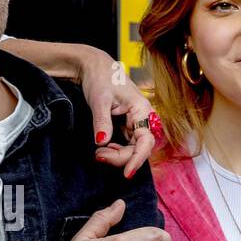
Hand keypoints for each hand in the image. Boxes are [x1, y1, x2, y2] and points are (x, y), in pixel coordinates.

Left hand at [76, 47, 154, 178]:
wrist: (94, 68)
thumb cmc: (101, 78)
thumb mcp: (99, 100)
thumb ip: (102, 122)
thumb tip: (102, 142)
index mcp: (142, 110)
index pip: (146, 142)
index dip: (138, 159)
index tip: (127, 173)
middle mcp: (143, 118)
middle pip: (138, 149)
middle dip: (120, 157)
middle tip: (98, 156)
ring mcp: (135, 123)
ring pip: (131, 149)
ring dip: (116, 155)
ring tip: (98, 153)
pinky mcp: (127, 126)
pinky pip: (125, 144)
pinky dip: (114, 150)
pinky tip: (102, 148)